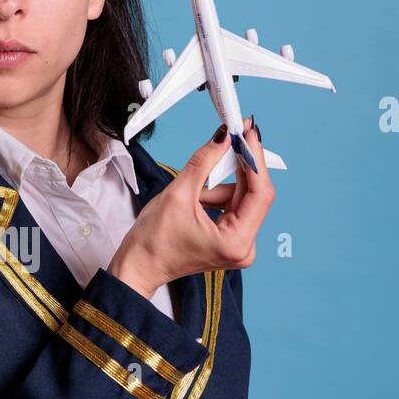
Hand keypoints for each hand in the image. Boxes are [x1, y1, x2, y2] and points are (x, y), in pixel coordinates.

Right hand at [108, 117, 273, 297]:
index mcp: (235, 242)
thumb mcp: (178, 194)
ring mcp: (239, 246)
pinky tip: (197, 200)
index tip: (249, 133)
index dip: (254, 160)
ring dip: (218, 188)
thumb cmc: (153, 241)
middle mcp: (244, 248)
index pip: (260, 194)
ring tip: (191, 195)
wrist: (139, 265)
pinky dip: (217, 197)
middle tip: (230, 138)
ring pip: (239, 199)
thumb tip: (224, 138)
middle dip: (237, 169)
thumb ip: (205, 162)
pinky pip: (232, 208)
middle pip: (252, 196)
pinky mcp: (231, 241)